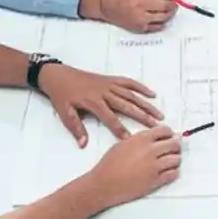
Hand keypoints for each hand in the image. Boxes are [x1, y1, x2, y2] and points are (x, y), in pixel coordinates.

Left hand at [38, 64, 163, 145]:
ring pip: (131, 94)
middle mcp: (104, 92)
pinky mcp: (111, 79)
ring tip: (158, 114)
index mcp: (93, 102)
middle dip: (141, 116)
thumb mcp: (64, 112)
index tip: (131, 139)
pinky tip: (152, 94)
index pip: (110, 118)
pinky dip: (140, 87)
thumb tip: (83, 144)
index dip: (120, 129)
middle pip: (126, 105)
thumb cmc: (62, 95)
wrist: (59, 75)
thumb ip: (76, 128)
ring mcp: (109, 84)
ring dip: (145, 104)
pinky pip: (128, 82)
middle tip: (155, 126)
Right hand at [86, 126, 180, 207]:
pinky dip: (174, 172)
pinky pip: (173, 174)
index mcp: (142, 139)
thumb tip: (153, 138)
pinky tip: (169, 172)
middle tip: (173, 149)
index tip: (169, 137)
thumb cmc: (109, 163)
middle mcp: (151, 150)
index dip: (169, 134)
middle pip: (174, 144)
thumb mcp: (122, 144)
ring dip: (175, 159)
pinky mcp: (156, 181)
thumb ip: (139, 140)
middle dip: (175, 146)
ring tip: (171, 162)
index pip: (164, 130)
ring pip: (177, 159)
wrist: (104, 184)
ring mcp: (155, 166)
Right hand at [92, 0, 178, 32]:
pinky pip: (159, 26)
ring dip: (170, 12)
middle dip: (174, 3)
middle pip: (166, 5)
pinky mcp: (139, 27)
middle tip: (174, 2)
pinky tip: (158, 15)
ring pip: (165, 16)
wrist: (106, 4)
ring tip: (166, 8)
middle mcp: (138, 2)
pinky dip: (162, 21)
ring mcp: (139, 16)